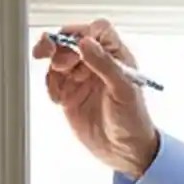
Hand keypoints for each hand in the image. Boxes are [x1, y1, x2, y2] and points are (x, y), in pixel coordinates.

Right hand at [31, 19, 159, 178]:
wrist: (124, 152)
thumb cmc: (133, 120)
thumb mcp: (123, 90)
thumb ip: (105, 64)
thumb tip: (86, 42)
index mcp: (116, 58)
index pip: (97, 31)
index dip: (82, 32)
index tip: (72, 43)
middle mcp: (98, 65)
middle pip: (72, 41)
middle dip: (58, 46)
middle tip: (50, 56)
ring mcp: (82, 79)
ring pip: (58, 60)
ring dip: (52, 67)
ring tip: (57, 82)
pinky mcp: (70, 95)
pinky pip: (53, 81)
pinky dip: (50, 86)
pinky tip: (58, 99)